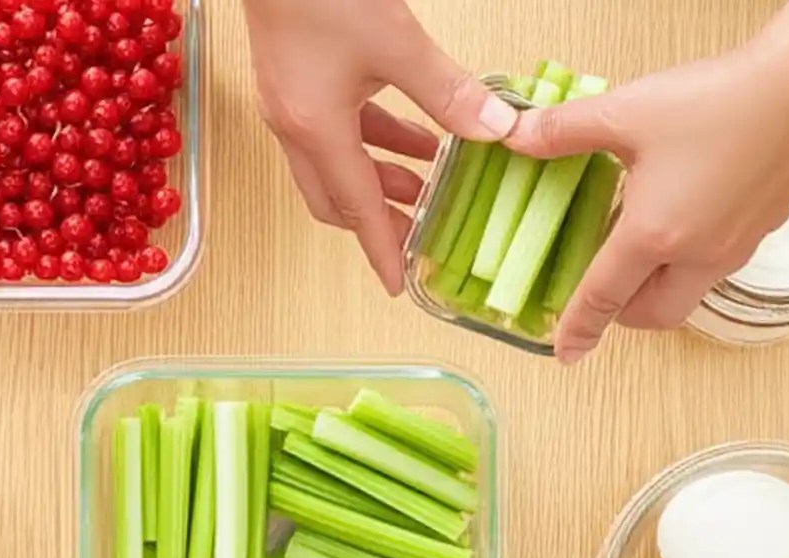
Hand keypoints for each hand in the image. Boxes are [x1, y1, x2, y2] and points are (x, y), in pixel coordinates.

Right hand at [243, 0, 519, 293]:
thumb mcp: (396, 43)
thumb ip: (448, 92)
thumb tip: (498, 128)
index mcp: (316, 131)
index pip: (357, 210)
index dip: (381, 250)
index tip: (399, 284)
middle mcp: (296, 129)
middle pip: (337, 199)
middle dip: (380, 221)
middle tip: (421, 231)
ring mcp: (290, 108)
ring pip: (337, 167)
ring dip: (381, 178)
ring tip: (429, 180)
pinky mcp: (293, 85)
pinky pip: (334, 134)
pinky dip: (372, 142)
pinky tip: (412, 130)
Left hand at [505, 48, 788, 363]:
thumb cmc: (716, 100)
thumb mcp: (624, 112)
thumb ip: (563, 130)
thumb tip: (516, 135)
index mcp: (655, 235)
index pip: (604, 297)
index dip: (578, 328)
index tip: (564, 352)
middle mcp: (699, 254)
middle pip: (654, 314)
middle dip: (623, 314)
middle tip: (602, 288)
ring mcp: (737, 246)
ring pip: (688, 292)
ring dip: (658, 287)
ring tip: (640, 245)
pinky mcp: (764, 228)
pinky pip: (717, 264)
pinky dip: (691, 260)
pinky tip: (685, 212)